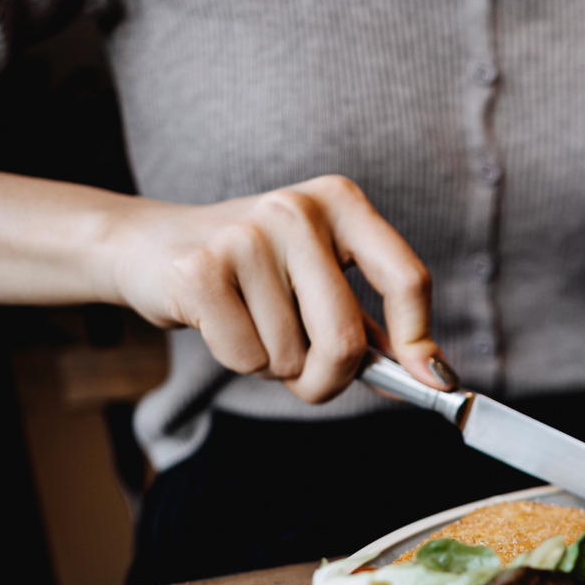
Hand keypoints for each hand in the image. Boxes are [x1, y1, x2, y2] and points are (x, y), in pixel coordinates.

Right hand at [104, 174, 447, 402]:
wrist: (151, 248)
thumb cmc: (254, 276)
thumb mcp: (321, 284)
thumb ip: (376, 329)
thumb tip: (433, 377)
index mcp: (342, 204)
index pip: (407, 278)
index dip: (420, 339)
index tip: (432, 380)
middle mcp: (298, 210)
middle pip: (346, 339)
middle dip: (330, 380)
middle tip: (310, 379)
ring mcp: (247, 235)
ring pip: (291, 356)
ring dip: (274, 365)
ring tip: (250, 322)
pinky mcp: (201, 268)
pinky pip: (246, 357)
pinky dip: (238, 361)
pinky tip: (220, 322)